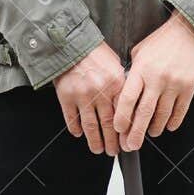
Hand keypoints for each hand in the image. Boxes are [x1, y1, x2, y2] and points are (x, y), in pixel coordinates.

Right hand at [54, 41, 126, 155]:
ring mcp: (82, 96)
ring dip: (95, 141)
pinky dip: (76, 129)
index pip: (124, 115)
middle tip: (114, 151)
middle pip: (108, 125)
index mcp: (116, 84)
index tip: (128, 143)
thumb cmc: (94, 52)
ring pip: (90, 127)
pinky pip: (72, 119)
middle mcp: (100, 93)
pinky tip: (80, 134)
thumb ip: (121, 86)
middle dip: (112, 142)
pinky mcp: (66, 97)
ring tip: (98, 149)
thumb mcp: (116, 65)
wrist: (70, 43)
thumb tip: (127, 108)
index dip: (126, 133)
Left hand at [113, 11, 193, 150]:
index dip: (122, 117)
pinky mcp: (190, 87)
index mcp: (141, 69)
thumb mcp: (140, 51)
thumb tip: (123, 93)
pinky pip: (180, 111)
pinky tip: (167, 127)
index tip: (118, 129)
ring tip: (150, 134)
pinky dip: (173, 122)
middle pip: (144, 113)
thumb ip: (132, 72)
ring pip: (163, 115)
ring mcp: (175, 84)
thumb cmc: (162, 40)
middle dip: (136, 133)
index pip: (127, 99)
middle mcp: (157, 79)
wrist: (191, 31)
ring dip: (155, 129)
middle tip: (131, 146)